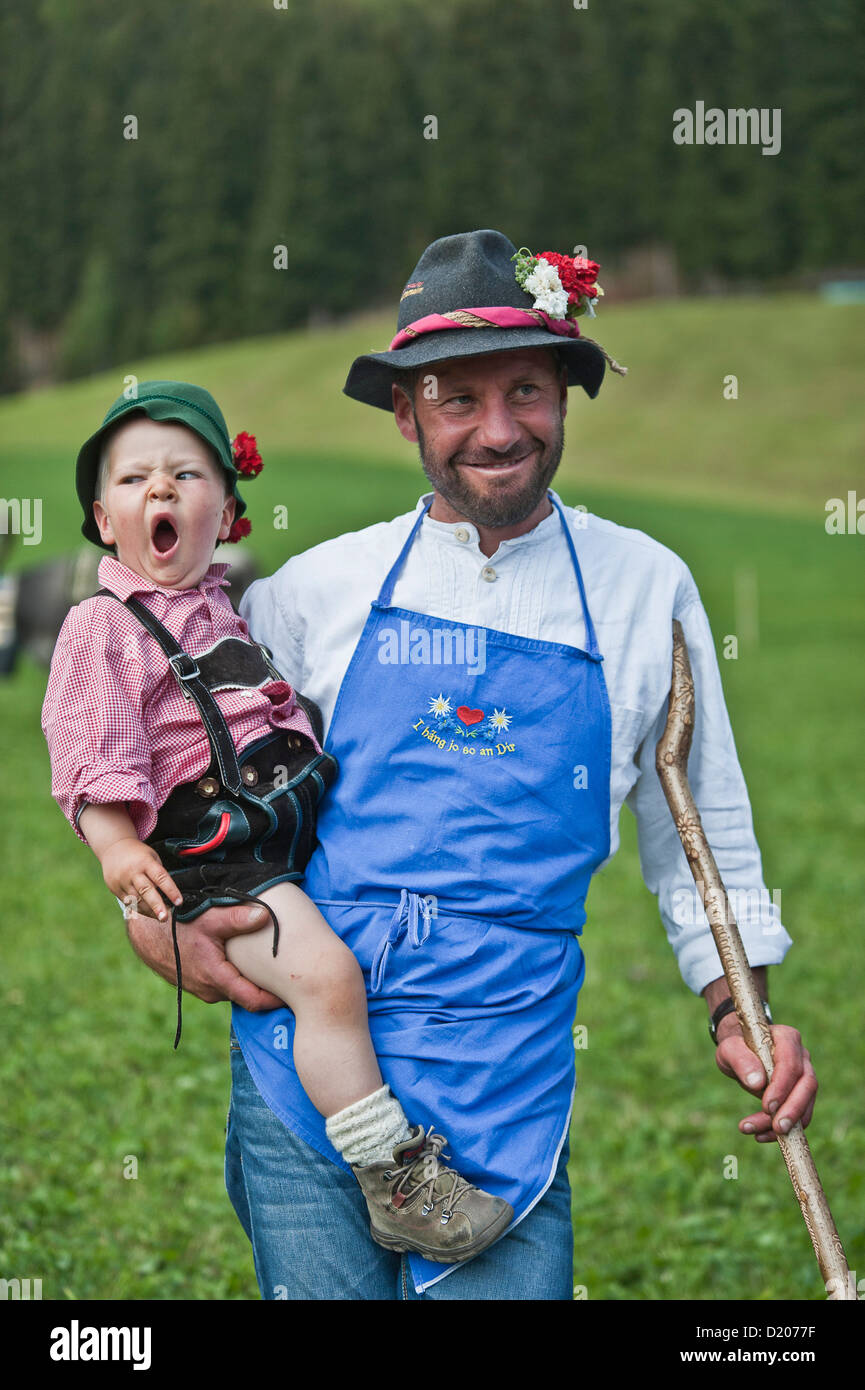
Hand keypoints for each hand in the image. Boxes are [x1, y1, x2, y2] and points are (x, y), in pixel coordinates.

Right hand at [101, 837, 182, 921]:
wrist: (113, 848)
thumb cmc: (138, 854)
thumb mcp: (152, 856)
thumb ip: (158, 874)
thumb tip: (167, 895)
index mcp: (145, 862)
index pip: (160, 877)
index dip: (171, 890)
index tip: (179, 902)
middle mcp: (132, 872)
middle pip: (146, 891)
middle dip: (156, 906)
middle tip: (165, 917)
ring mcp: (122, 881)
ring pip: (136, 900)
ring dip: (149, 911)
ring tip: (161, 918)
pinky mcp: (115, 889)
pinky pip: (128, 903)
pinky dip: (139, 909)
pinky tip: (149, 913)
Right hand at [124, 900, 284, 1010]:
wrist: (146, 932)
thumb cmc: (177, 924)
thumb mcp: (209, 918)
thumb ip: (238, 918)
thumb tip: (264, 915)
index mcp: (216, 978)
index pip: (253, 1000)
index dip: (275, 1000)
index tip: (295, 996)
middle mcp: (209, 990)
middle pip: (246, 996)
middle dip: (266, 990)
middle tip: (290, 980)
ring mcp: (201, 990)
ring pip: (233, 990)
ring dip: (248, 983)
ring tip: (270, 971)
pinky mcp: (196, 985)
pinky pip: (222, 986)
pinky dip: (234, 978)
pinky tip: (244, 965)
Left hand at [714, 1016, 817, 1142]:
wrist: (741, 1053)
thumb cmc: (737, 1047)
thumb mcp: (730, 1050)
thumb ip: (741, 1060)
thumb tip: (757, 1083)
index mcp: (787, 1038)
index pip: (790, 1063)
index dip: (782, 1086)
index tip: (768, 1106)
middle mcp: (802, 1057)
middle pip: (807, 1084)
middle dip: (793, 1109)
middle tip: (777, 1128)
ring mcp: (805, 1076)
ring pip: (806, 1102)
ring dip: (787, 1123)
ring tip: (758, 1134)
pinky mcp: (801, 1095)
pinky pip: (799, 1115)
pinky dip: (782, 1129)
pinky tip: (760, 1135)